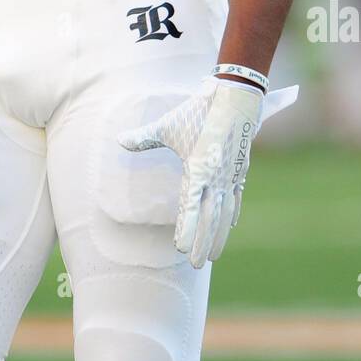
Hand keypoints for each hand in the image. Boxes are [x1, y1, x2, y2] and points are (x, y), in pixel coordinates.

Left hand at [117, 76, 298, 268]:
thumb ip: (144, 138)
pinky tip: (229, 224)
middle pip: (210, 218)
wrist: (237, 96)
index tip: (181, 249)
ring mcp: (231, 174)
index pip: (190, 208)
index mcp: (198, 169)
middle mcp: (216, 177)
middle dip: (203, 242)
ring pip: (225, 212)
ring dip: (219, 235)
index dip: (186, 230)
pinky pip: (236, 196)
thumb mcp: (168, 124)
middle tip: (197, 264)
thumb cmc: (198, 110)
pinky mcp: (240, 168)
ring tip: (214, 255)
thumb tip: (119, 141)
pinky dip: (232, 213)